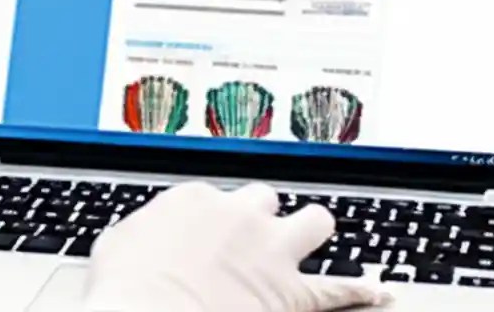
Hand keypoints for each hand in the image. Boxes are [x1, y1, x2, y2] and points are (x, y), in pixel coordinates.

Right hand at [83, 182, 391, 311]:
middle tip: (254, 235)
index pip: (214, 198)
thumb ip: (140, 235)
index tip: (205, 238)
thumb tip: (141, 239)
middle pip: (265, 199)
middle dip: (263, 214)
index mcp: (194, 199)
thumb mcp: (115, 248)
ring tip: (315, 237)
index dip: (212, 220)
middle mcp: (238, 217)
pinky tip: (378, 292)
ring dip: (314, 230)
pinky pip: (338, 290)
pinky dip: (361, 291)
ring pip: (314, 222)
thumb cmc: (124, 292)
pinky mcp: (292, 294)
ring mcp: (269, 252)